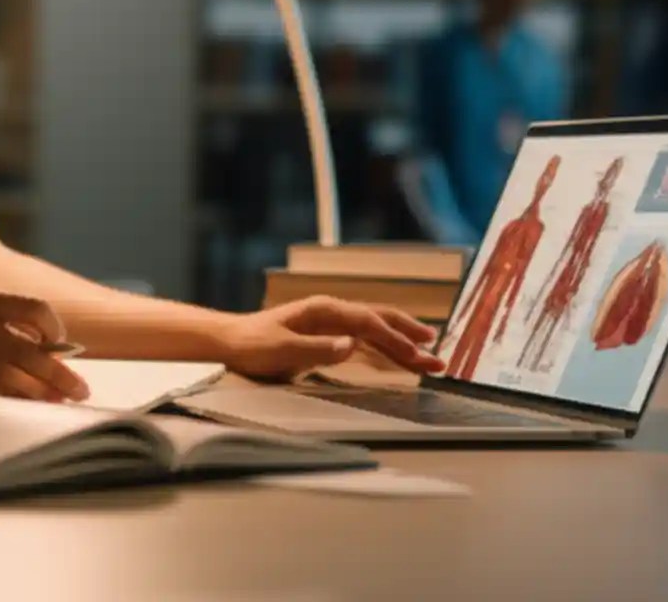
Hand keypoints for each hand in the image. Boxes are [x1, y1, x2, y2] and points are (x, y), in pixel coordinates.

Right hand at [0, 291, 89, 401]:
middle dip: (56, 373)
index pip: (32, 307)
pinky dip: (7, 400)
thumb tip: (52, 353)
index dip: (53, 327)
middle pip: (25, 350)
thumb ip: (3, 327)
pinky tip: (26, 409)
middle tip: (80, 390)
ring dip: (37, 392)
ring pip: (6, 375)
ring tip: (60, 403)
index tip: (63, 345)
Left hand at [219, 296, 443, 379]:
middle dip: (410, 337)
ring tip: (430, 357)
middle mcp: (331, 312)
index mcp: (323, 310)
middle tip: (437, 356)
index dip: (395, 339)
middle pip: (380, 321)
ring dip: (402, 343)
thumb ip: (316, 348)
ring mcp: (331, 323)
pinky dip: (385, 348)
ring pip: (376, 330)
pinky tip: (399, 356)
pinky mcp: (327, 336)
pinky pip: (364, 341)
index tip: (417, 355)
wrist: (230, 339)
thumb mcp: (280, 350)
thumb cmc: (252, 344)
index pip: (368, 323)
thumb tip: (351, 345)